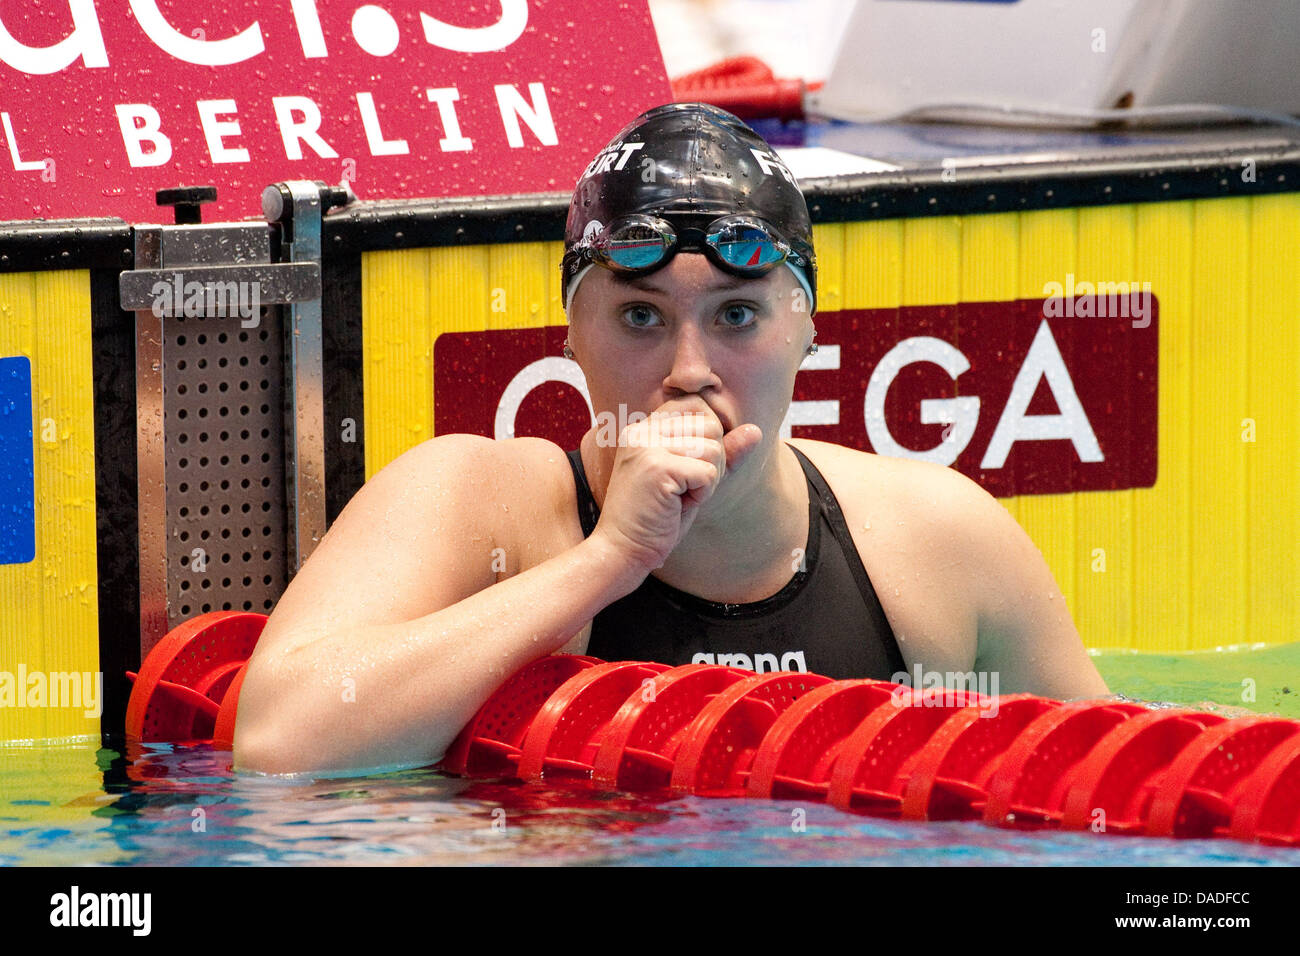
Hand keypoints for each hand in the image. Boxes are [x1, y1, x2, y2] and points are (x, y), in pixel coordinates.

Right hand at [591, 400, 762, 576]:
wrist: (622, 551)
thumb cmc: (656, 519)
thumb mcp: (693, 480)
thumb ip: (722, 453)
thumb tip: (756, 431)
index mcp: (644, 428)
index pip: (697, 406)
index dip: (707, 440)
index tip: (685, 471)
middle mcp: (642, 430)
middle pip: (711, 425)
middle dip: (711, 462)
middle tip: (684, 488)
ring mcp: (647, 445)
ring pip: (713, 449)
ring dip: (707, 480)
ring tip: (679, 497)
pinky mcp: (656, 467)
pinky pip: (708, 473)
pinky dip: (701, 495)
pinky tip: (676, 506)